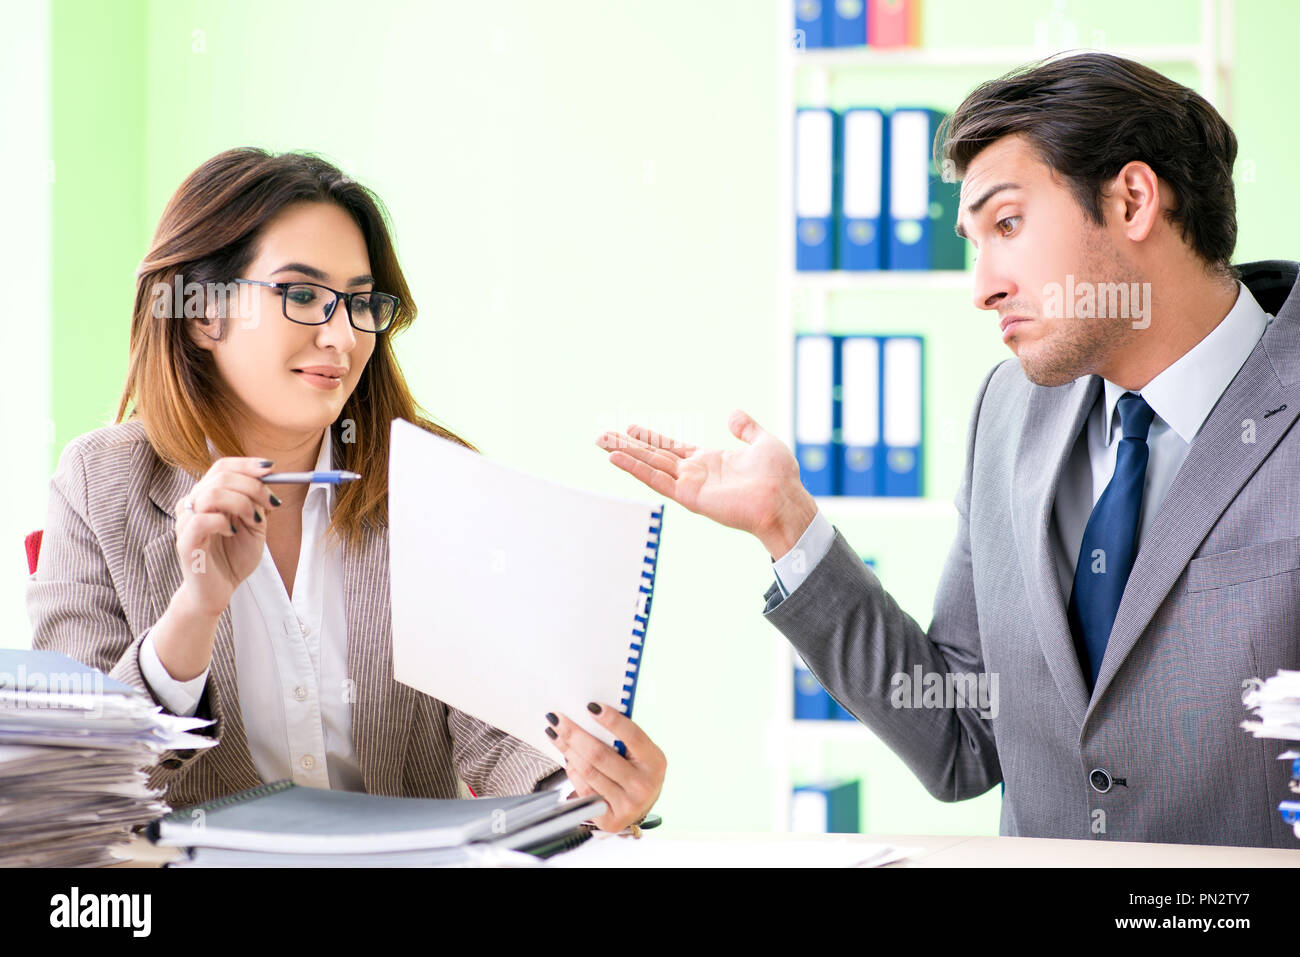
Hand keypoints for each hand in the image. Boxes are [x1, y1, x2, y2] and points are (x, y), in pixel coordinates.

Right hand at [173, 457, 281, 617]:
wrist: (218, 592)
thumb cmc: (233, 558)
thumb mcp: (254, 526)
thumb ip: (258, 504)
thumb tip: (267, 481)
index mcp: (208, 496)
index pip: (222, 466)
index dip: (247, 464)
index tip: (271, 469)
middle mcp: (193, 504)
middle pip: (221, 476)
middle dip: (253, 486)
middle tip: (271, 503)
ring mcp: (186, 522)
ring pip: (211, 494)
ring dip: (242, 503)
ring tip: (255, 521)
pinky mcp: (185, 542)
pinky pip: (202, 520)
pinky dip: (224, 522)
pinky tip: (233, 533)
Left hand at [545, 703, 664, 832]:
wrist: (640, 807)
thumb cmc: (637, 771)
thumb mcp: (639, 753)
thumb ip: (622, 736)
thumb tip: (591, 712)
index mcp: (655, 762)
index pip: (632, 736)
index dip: (612, 720)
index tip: (591, 706)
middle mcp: (643, 785)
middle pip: (600, 755)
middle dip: (574, 734)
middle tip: (557, 719)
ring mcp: (627, 805)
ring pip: (588, 772)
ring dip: (567, 751)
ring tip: (556, 735)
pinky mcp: (610, 819)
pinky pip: (583, 790)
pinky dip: (572, 772)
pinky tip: (568, 759)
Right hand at [596, 410, 817, 557]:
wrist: (783, 499)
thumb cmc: (779, 477)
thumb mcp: (763, 442)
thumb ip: (746, 429)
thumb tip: (733, 414)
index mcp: (709, 461)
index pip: (672, 447)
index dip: (651, 437)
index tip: (631, 427)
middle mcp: (695, 473)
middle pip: (653, 455)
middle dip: (628, 444)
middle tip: (602, 434)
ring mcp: (690, 485)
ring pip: (649, 465)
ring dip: (624, 454)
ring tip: (601, 442)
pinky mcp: (689, 496)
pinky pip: (657, 480)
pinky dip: (635, 470)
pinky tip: (616, 459)